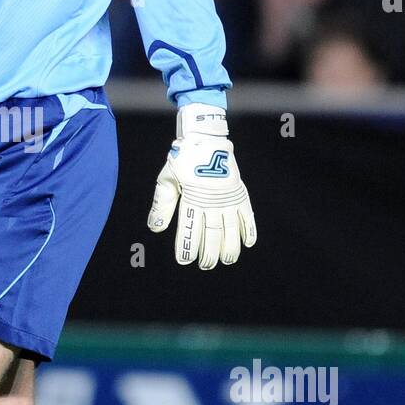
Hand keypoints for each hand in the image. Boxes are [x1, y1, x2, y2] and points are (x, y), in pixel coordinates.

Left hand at [147, 103, 255, 269]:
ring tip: (227, 260)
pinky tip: (248, 244)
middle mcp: (211, 201)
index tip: (185, 261)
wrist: (206, 137)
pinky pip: (247, 215)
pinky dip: (249, 230)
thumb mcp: (167, 179)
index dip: (188, 247)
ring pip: (231, 228)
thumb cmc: (182, 159)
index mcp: (192, 198)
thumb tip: (154, 229)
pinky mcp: (239, 193)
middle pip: (211, 233)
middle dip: (208, 253)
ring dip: (229, 247)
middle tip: (205, 266)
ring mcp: (227, 198)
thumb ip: (162, 205)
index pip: (189, 229)